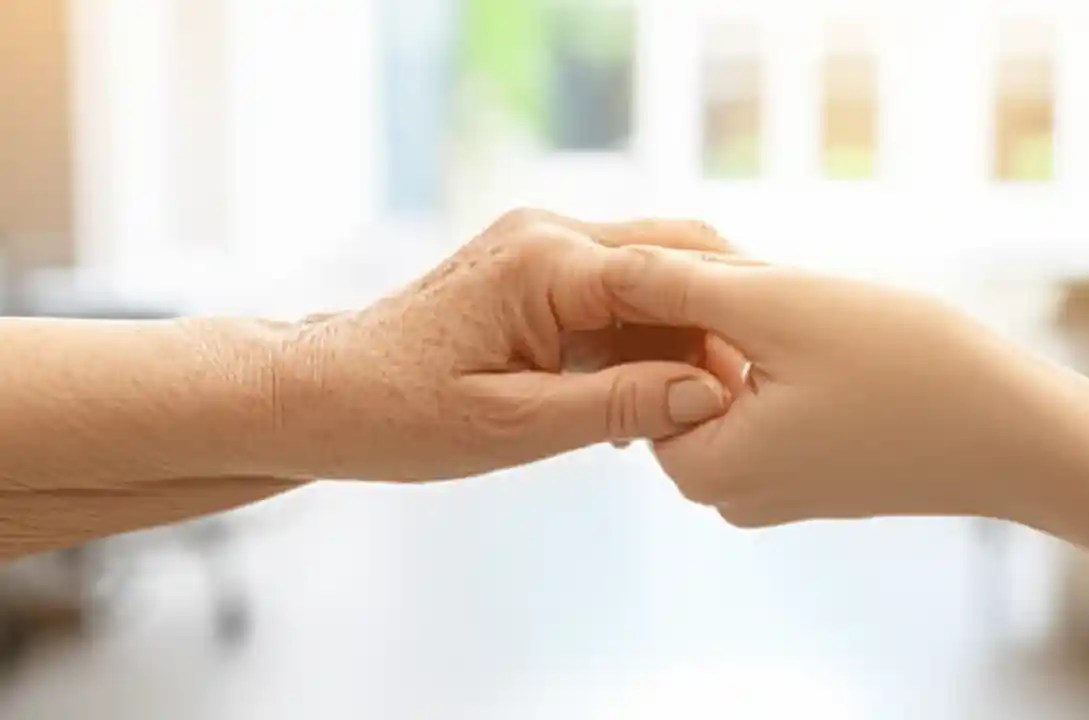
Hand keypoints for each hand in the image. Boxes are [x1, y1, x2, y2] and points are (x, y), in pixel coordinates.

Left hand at [265, 209, 731, 481]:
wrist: (321, 393)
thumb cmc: (399, 414)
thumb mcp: (516, 425)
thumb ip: (618, 405)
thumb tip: (707, 394)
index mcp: (547, 263)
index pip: (674, 276)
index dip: (723, 331)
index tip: (753, 387)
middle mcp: (549, 234)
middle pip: (672, 259)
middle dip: (711, 324)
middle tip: (734, 395)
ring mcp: (538, 244)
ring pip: (648, 277)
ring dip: (674, 336)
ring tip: (680, 410)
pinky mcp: (531, 268)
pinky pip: (611, 292)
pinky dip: (635, 339)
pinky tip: (635, 397)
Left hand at [601, 246, 1065, 526]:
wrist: (1023, 435)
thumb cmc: (906, 370)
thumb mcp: (779, 308)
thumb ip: (681, 286)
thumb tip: (605, 264)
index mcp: (704, 468)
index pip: (638, 368)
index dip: (669, 301)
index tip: (721, 266)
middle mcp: (727, 496)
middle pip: (683, 376)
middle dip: (716, 316)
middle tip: (776, 280)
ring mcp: (772, 491)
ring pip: (731, 383)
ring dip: (755, 332)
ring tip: (815, 307)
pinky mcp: (812, 477)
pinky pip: (769, 405)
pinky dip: (785, 363)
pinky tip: (837, 339)